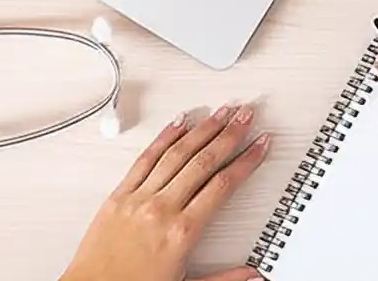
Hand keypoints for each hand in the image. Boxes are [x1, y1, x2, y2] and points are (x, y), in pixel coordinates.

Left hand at [61, 105, 269, 280]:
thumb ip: (224, 279)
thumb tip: (253, 276)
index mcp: (182, 232)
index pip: (222, 185)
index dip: (245, 161)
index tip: (259, 146)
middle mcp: (161, 209)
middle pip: (203, 162)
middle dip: (229, 135)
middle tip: (245, 116)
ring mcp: (138, 198)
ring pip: (176, 154)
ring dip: (201, 129)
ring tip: (219, 113)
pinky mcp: (119, 195)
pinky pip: (144, 159)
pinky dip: (163, 138)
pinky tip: (177, 124)